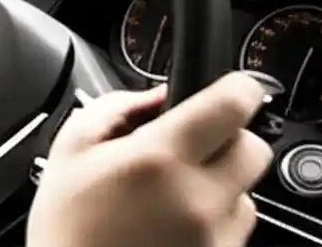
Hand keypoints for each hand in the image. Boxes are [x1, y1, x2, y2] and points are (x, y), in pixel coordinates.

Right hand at [26, 73, 272, 246]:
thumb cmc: (67, 232)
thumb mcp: (70, 152)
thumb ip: (117, 108)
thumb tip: (158, 94)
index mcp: (158, 160)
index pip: (233, 106)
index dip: (238, 89)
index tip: (232, 89)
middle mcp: (197, 200)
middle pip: (254, 149)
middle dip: (229, 141)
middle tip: (193, 150)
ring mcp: (215, 239)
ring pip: (247, 194)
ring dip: (222, 188)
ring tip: (174, 200)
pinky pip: (235, 232)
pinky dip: (214, 224)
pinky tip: (174, 228)